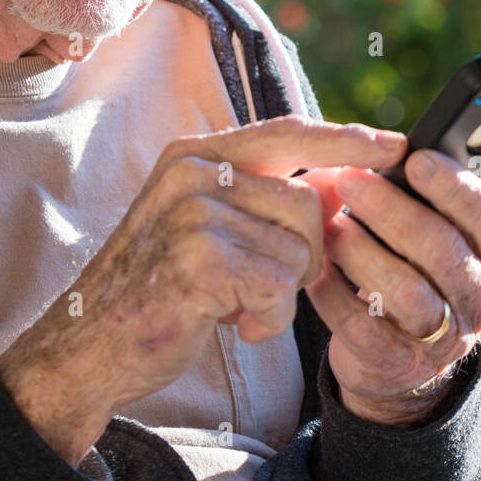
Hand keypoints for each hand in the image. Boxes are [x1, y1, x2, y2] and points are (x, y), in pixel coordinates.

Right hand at [0, 115, 407, 464]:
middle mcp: (192, 170)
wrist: (86, 348)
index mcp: (192, 154)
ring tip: (226, 303)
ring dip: (277, 295)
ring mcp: (194, 210)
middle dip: (300, 257)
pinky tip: (224, 322)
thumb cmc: (155, 292)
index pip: (286, 131)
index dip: (343, 139)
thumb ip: (258, 201)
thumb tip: (339, 185)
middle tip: (251, 287)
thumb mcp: (203, 228)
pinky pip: (280, 287)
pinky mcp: (201, 257)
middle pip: (307, 203)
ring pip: (298, 250)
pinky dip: (265, 319)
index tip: (394, 144)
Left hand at [302, 133, 480, 427]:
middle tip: (348, 179)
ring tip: (330, 225)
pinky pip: (363, 328)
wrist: (398, 356)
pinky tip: (317, 267)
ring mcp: (443, 338)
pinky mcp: (398, 366)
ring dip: (361, 251)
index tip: (414, 158)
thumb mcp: (457, 226)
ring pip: (405, 292)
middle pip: (442, 250)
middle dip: (391, 210)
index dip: (453, 186)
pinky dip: (335, 294)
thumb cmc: (423, 265)